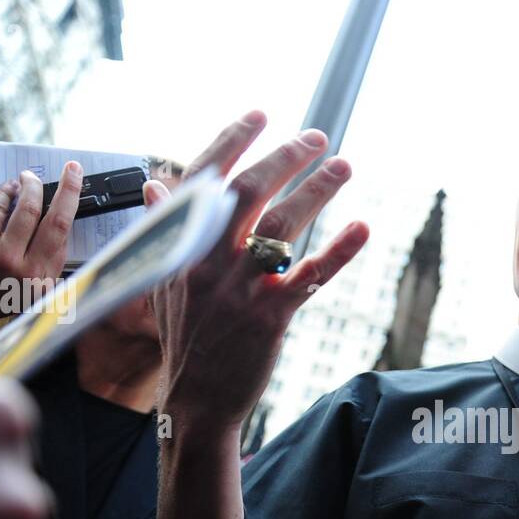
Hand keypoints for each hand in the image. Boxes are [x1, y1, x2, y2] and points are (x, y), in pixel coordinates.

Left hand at [0, 162, 82, 348]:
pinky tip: (8, 188)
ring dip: (32, 186)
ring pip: (29, 209)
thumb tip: (52, 231)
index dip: (68, 215)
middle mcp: (29, 272)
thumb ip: (38, 268)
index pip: (63, 243)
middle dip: (69, 190)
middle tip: (72, 169)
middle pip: (58, 222)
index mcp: (43, 286)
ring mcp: (5, 255)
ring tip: (30, 178)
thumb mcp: (21, 294)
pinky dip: (5, 193)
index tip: (72, 196)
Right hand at [146, 111, 368, 436]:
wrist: (196, 403)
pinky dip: (339, 250)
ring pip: (282, 225)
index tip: (260, 115)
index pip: (202, 177)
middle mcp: (205, 261)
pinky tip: (363, 228)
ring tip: (344, 166)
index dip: (232, 140)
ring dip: (317, 190)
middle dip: (285, 157)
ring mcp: (238, 290)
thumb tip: (155, 186)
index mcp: (177, 246)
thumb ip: (161, 231)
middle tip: (317, 137)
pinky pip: (310, 275)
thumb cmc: (184, 338)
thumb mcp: (159, 282)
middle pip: (249, 191)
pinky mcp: (269, 318)